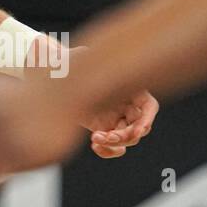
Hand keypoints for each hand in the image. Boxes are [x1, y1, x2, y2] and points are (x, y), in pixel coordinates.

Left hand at [24, 44, 159, 158]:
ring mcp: (116, 117)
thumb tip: (87, 58)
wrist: (56, 75)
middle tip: (106, 136)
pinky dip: (108, 150)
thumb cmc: (71, 61)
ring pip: (128, 138)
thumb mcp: (80, 57)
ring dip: (115, 143)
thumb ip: (87, 58)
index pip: (149, 106)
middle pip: (139, 127)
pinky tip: (94, 145)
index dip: (147, 119)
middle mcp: (126, 103)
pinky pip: (114, 145)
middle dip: (125, 135)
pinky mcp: (104, 128)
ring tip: (95, 139)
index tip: (138, 131)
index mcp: (127, 86)